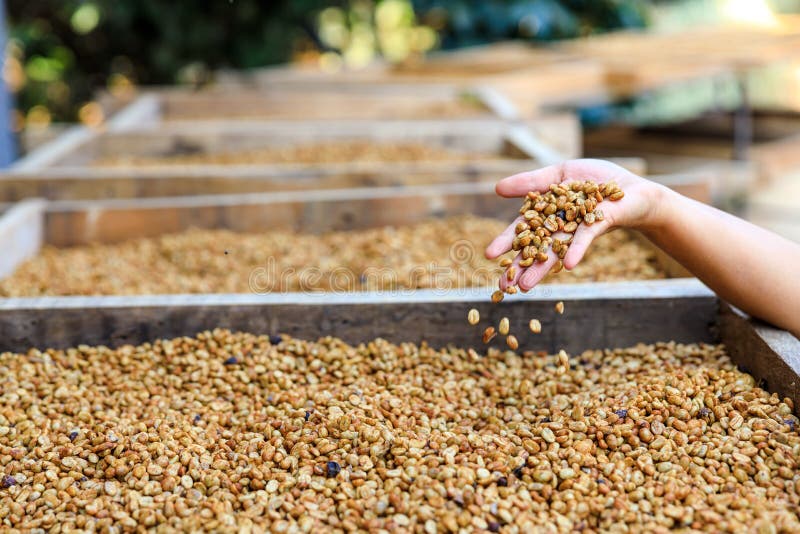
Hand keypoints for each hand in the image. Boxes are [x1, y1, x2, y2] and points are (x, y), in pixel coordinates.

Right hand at [485, 159, 667, 291]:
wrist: (634, 186)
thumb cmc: (596, 180)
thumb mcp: (558, 173)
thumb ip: (530, 182)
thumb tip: (496, 189)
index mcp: (547, 214)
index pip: (523, 229)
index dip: (507, 241)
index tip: (489, 256)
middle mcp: (561, 226)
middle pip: (536, 247)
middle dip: (519, 266)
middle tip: (503, 285)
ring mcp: (578, 229)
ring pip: (556, 250)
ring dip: (541, 269)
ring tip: (524, 287)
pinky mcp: (598, 224)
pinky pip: (584, 238)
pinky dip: (576, 250)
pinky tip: (567, 265)